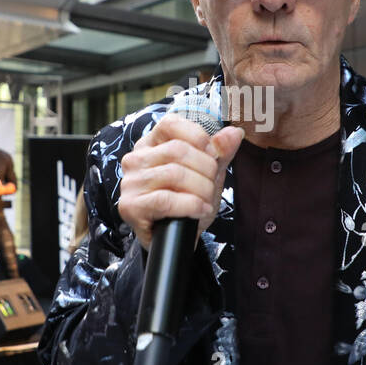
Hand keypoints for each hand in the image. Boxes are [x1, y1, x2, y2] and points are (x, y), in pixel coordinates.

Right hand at [119, 115, 243, 249]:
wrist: (177, 240)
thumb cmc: (188, 203)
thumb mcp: (208, 175)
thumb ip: (220, 153)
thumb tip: (235, 133)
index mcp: (150, 145)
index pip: (171, 123)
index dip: (198, 138)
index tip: (212, 156)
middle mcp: (135, 160)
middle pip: (177, 150)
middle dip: (205, 170)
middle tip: (211, 186)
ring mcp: (130, 183)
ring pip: (174, 173)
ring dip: (200, 190)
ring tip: (206, 202)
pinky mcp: (130, 206)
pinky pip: (166, 199)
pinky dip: (190, 205)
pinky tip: (200, 210)